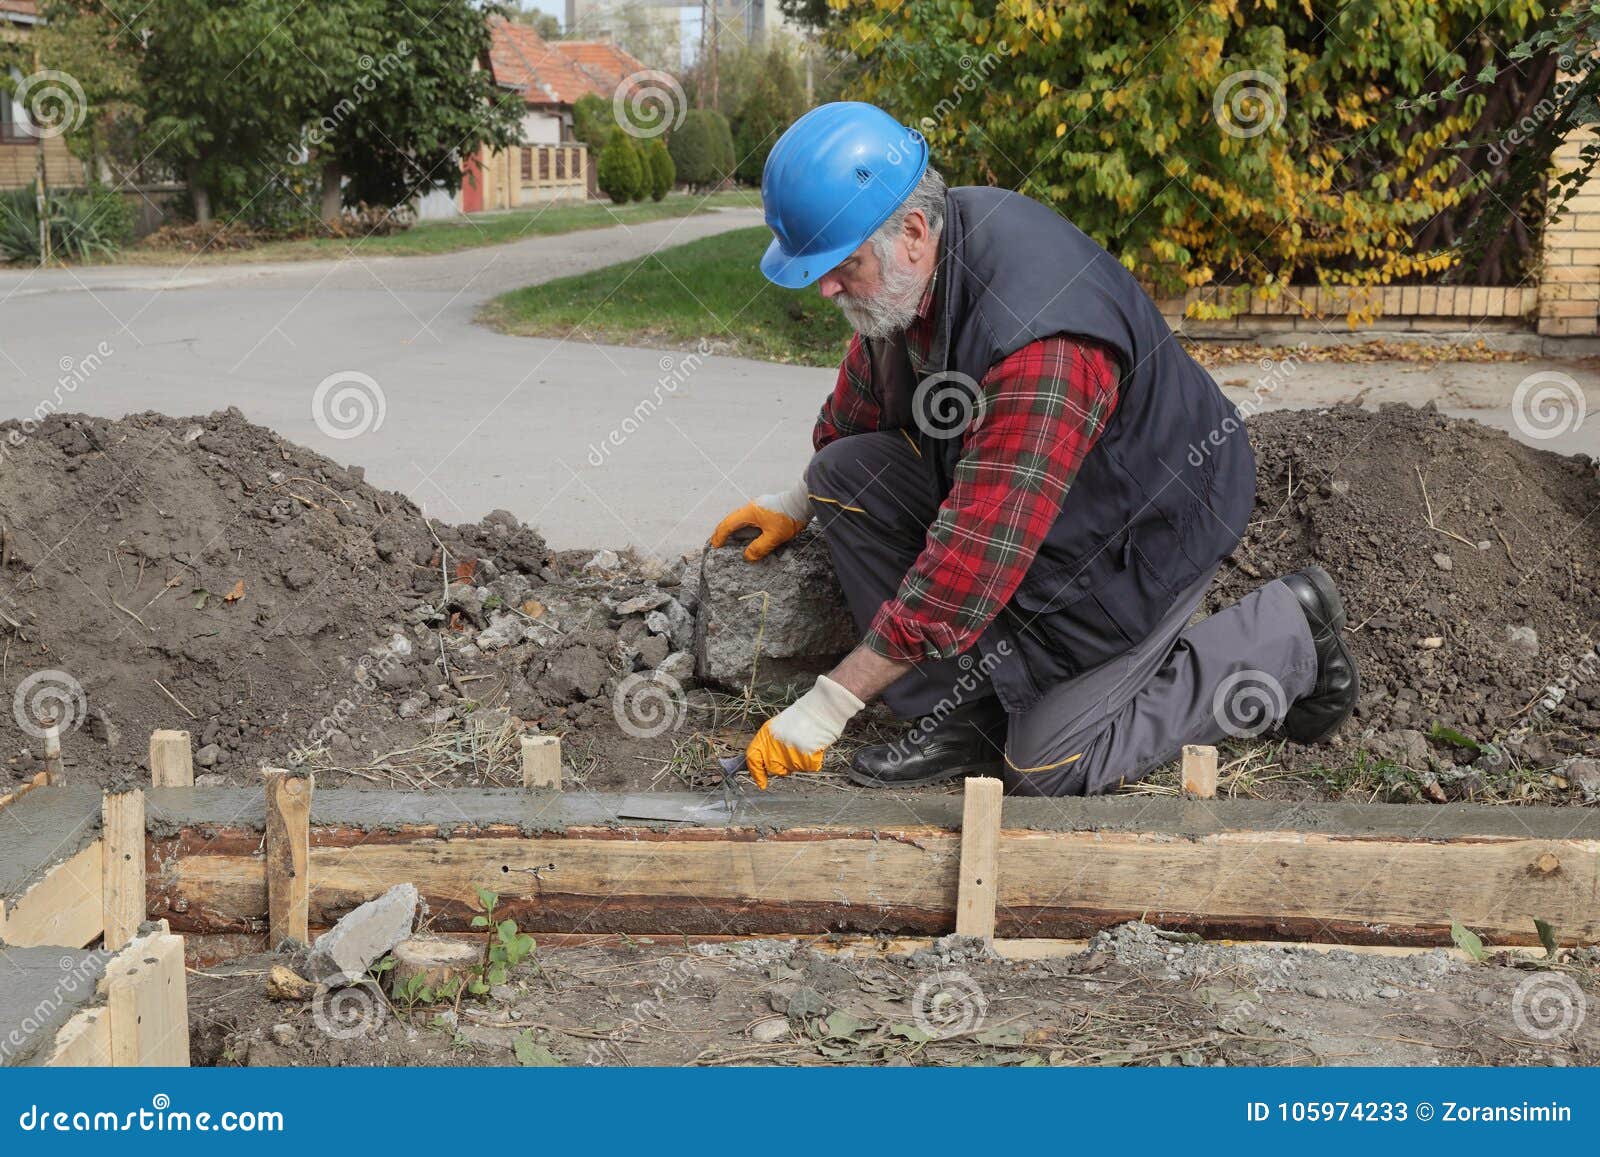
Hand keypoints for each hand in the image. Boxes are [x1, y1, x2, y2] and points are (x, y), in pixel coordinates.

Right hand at [710, 479, 810, 561]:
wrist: (803, 501)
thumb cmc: (789, 517)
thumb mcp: (774, 537)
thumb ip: (759, 547)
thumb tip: (747, 556)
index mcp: (749, 513)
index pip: (729, 524)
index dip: (720, 535)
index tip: (715, 545)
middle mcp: (751, 507)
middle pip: (732, 519)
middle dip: (723, 531)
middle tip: (717, 542)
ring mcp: (759, 506)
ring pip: (741, 518)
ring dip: (734, 528)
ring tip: (730, 539)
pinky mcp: (766, 507)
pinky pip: (750, 517)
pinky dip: (744, 526)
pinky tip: (747, 533)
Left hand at [744, 675, 863, 788]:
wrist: (820, 710)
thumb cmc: (801, 716)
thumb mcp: (777, 726)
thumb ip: (769, 743)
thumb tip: (766, 760)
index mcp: (764, 737)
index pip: (753, 760)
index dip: (756, 773)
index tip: (761, 783)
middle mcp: (774, 748)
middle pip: (774, 769)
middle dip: (782, 767)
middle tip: (792, 752)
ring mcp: (788, 755)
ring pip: (793, 769)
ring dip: (798, 761)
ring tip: (804, 743)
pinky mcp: (804, 760)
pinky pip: (808, 767)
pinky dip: (812, 760)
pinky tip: (813, 746)